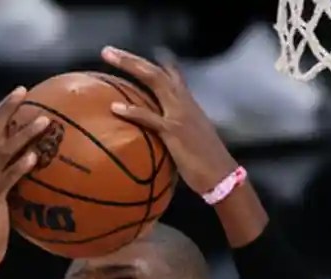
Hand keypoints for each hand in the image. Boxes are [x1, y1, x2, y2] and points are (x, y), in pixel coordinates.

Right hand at [0, 86, 51, 267]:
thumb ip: (19, 182)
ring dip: (23, 135)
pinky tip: (35, 158)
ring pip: (2, 152)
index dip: (3, 109)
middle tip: (25, 92)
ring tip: (44, 122)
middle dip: (7, 109)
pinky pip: (6, 181)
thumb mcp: (7, 200)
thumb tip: (43, 170)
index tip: (21, 91)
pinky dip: (19, 168)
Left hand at [101, 46, 239, 196]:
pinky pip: (150, 118)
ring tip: (108, 57)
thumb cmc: (206, 163)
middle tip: (107, 51)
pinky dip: (132, 111)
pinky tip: (115, 108)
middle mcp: (184, 103)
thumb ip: (177, 129)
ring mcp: (179, 115)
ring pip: (154, 81)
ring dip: (130, 66)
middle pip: (155, 72)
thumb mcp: (192, 138)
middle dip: (131, 59)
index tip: (140, 54)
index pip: (173, 76)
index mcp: (188, 105)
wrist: (222, 176)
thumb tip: (165, 134)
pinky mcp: (174, 132)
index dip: (158, 62)